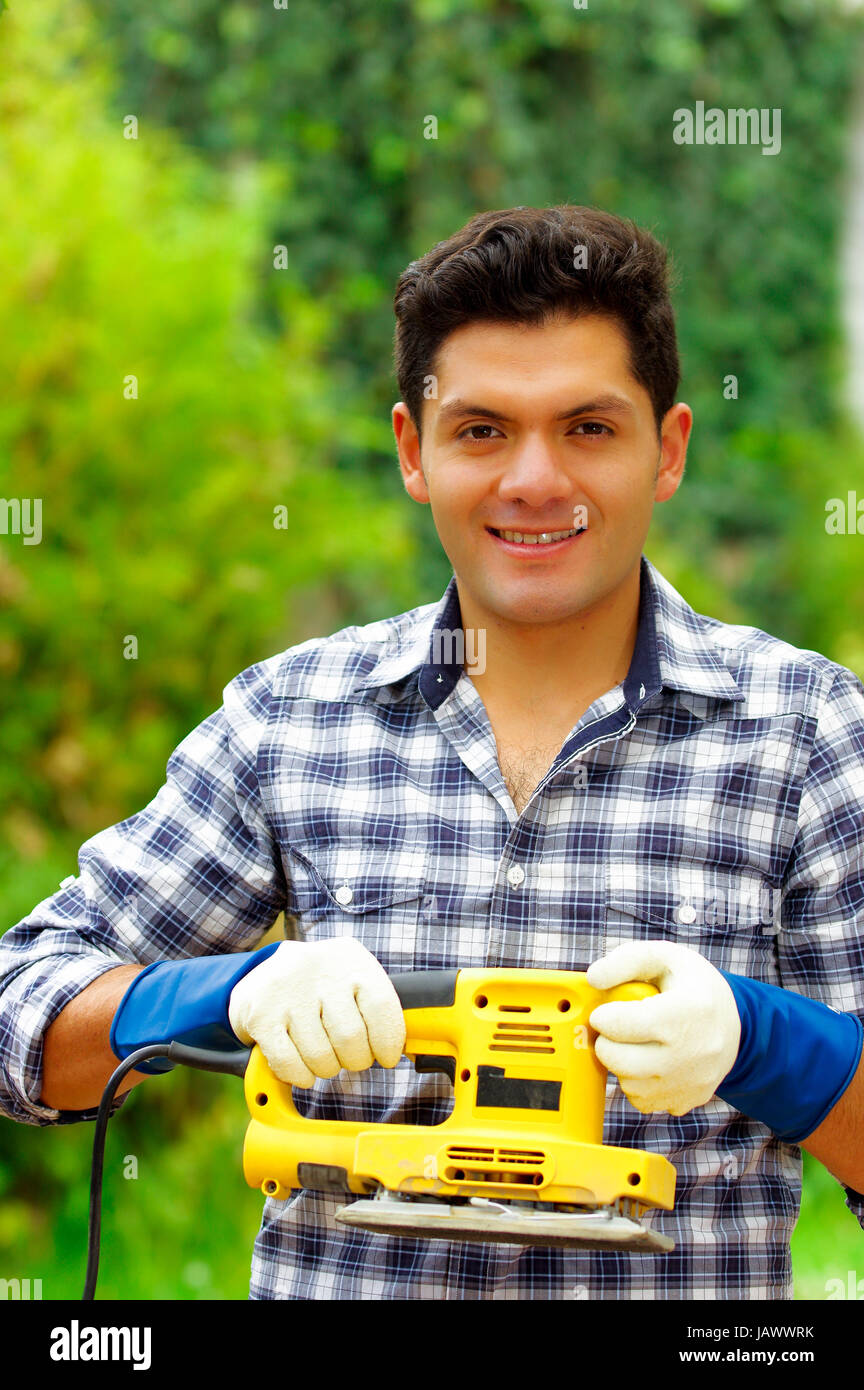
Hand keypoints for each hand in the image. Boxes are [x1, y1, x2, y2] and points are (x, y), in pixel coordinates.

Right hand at [228, 937, 405, 1086]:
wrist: (264, 970)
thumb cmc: (322, 983)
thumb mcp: (352, 977)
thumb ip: (377, 1006)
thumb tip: (405, 1047)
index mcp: (350, 956)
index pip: (382, 1006)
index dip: (388, 1041)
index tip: (386, 1057)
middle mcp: (319, 968)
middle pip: (351, 1038)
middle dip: (355, 1059)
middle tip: (350, 1057)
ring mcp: (286, 990)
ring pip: (320, 1055)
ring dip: (326, 1068)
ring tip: (323, 1057)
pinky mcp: (260, 1014)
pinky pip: (289, 1063)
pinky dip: (300, 1076)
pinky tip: (303, 1070)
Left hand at [585, 941, 741, 1115]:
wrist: (737, 1025)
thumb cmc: (693, 987)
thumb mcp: (665, 956)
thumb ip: (625, 961)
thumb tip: (594, 978)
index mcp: (689, 1010)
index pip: (621, 1024)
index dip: (603, 1016)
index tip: (607, 1011)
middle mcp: (694, 1051)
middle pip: (618, 1060)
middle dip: (607, 1042)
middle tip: (616, 1030)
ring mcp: (693, 1082)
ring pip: (628, 1086)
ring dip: (621, 1065)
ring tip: (636, 1043)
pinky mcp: (689, 1101)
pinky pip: (644, 1102)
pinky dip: (638, 1084)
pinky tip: (649, 1062)